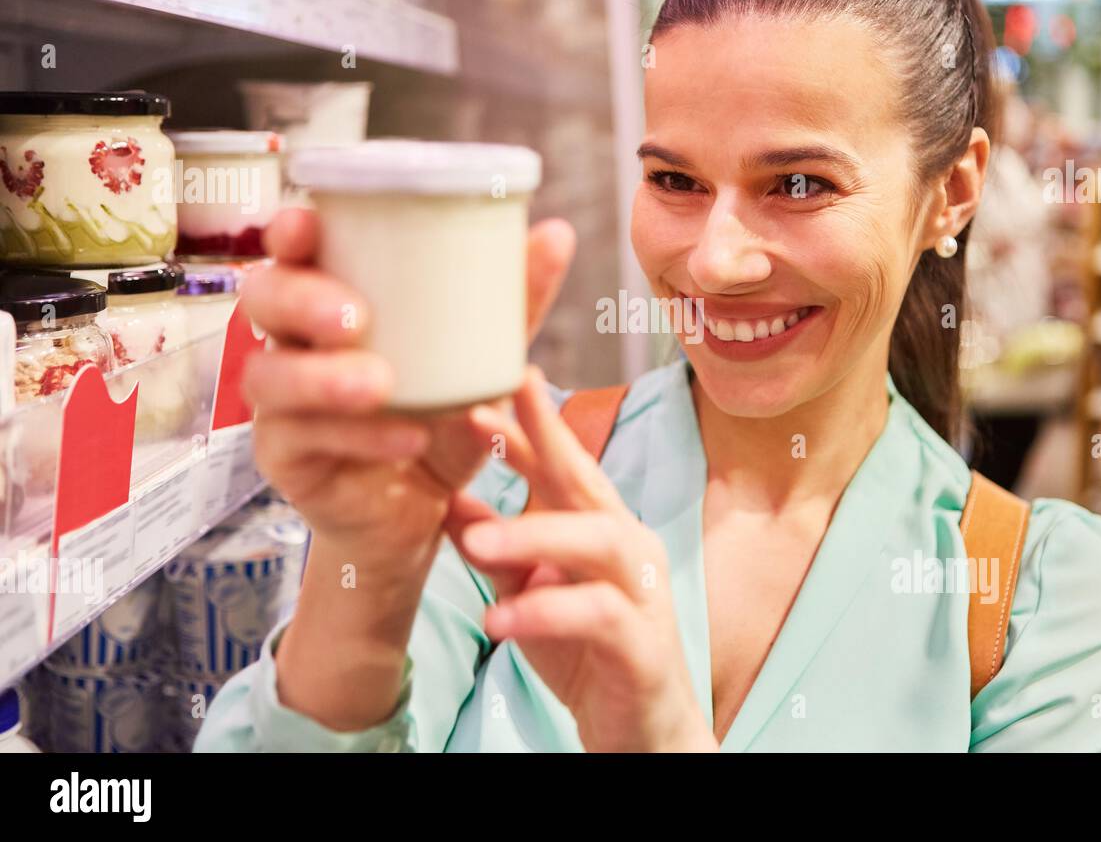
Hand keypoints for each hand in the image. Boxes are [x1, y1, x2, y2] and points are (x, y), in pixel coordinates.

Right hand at [242, 208, 575, 573]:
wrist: (426, 510)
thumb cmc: (442, 419)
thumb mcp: (483, 361)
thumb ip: (514, 303)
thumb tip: (558, 235)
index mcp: (331, 301)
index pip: (292, 251)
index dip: (289, 231)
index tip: (306, 224)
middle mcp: (296, 342)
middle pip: (263, 300)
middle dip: (300, 300)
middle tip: (356, 318)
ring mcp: (281, 403)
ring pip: (269, 375)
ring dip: (323, 377)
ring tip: (381, 385)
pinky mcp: (285, 458)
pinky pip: (301, 440)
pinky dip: (358, 438)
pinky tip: (406, 438)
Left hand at [444, 367, 716, 752]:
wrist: (642, 734)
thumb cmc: (588, 654)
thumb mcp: (526, 594)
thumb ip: (495, 548)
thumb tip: (444, 496)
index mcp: (601, 528)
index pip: (564, 464)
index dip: (530, 422)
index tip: (488, 380)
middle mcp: (628, 547)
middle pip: (586, 483)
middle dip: (540, 441)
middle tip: (482, 413)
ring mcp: (642, 593)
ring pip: (596, 542)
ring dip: (533, 534)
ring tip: (474, 540)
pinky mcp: (643, 646)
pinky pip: (597, 616)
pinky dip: (546, 613)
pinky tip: (499, 620)